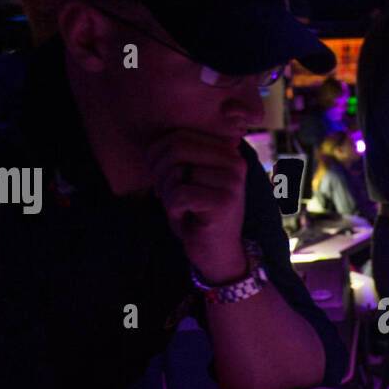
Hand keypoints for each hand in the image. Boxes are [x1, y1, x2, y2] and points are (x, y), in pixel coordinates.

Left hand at [146, 128, 247, 281]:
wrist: (218, 254)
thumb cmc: (198, 214)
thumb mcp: (189, 178)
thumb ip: (180, 155)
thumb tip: (154, 140)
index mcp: (227, 150)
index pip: (179, 134)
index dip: (156, 154)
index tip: (158, 177)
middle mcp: (235, 161)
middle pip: (177, 147)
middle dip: (158, 171)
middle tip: (159, 192)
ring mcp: (232, 182)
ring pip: (177, 172)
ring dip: (166, 194)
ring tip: (178, 207)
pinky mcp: (224, 202)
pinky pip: (179, 195)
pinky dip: (173, 209)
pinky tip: (185, 219)